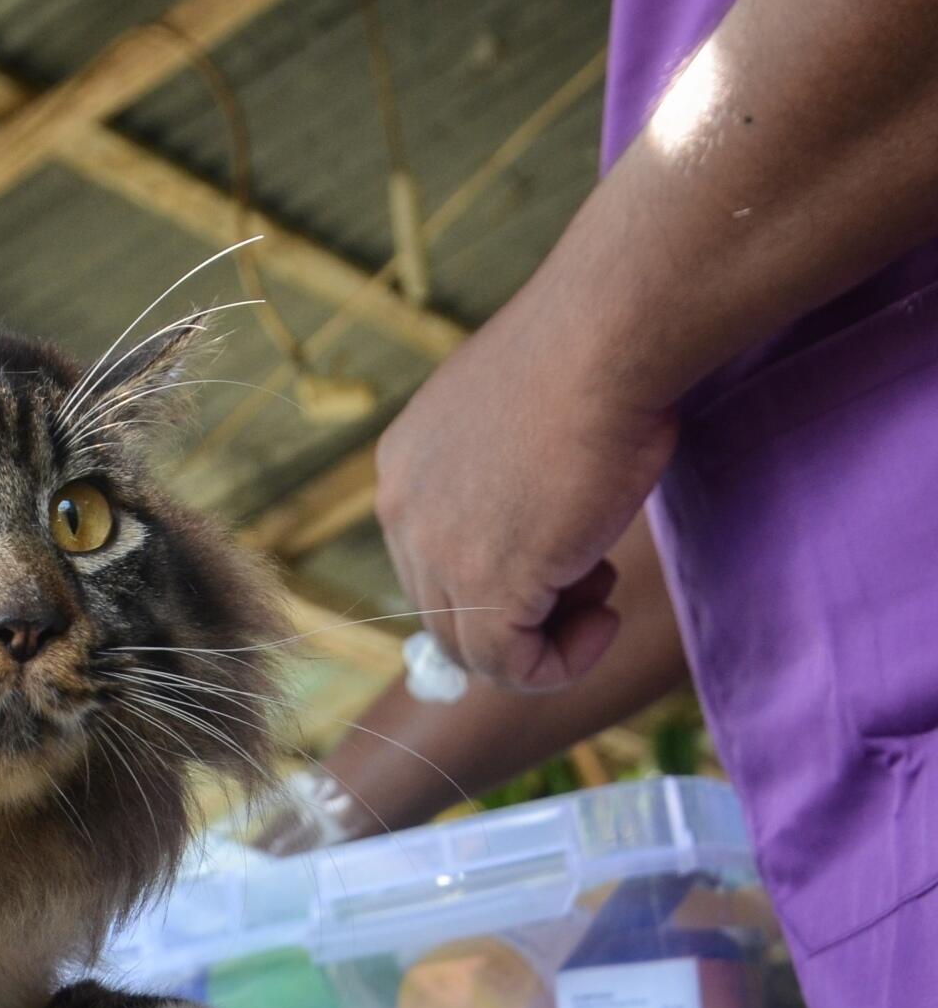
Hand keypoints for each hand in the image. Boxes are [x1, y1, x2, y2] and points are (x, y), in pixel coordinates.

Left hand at [375, 293, 678, 692]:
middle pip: (447, 608)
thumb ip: (507, 475)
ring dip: (547, 638)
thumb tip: (539, 529)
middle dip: (524, 609)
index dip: (504, 576)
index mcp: (404, 467)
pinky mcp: (485, 585)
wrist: (606, 339)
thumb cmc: (590, 360)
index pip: (433, 560)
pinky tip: (605, 619)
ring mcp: (435, 551)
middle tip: (592, 571)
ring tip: (600, 587)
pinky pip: (510, 668)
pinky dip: (563, 662)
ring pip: (474, 648)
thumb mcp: (522, 423)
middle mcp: (401, 510)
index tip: (568, 549)